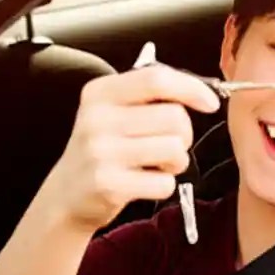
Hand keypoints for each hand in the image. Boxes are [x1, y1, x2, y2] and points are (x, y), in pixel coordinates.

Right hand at [47, 46, 220, 230]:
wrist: (65, 195)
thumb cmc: (101, 150)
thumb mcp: (111, 111)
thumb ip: (147, 95)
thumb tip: (199, 92)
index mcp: (100, 92)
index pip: (156, 79)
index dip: (191, 88)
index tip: (210, 102)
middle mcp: (97, 119)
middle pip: (173, 117)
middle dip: (184, 134)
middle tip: (169, 145)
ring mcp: (101, 152)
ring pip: (174, 149)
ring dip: (175, 161)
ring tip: (155, 165)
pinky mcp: (108, 184)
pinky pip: (164, 183)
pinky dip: (163, 185)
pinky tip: (143, 183)